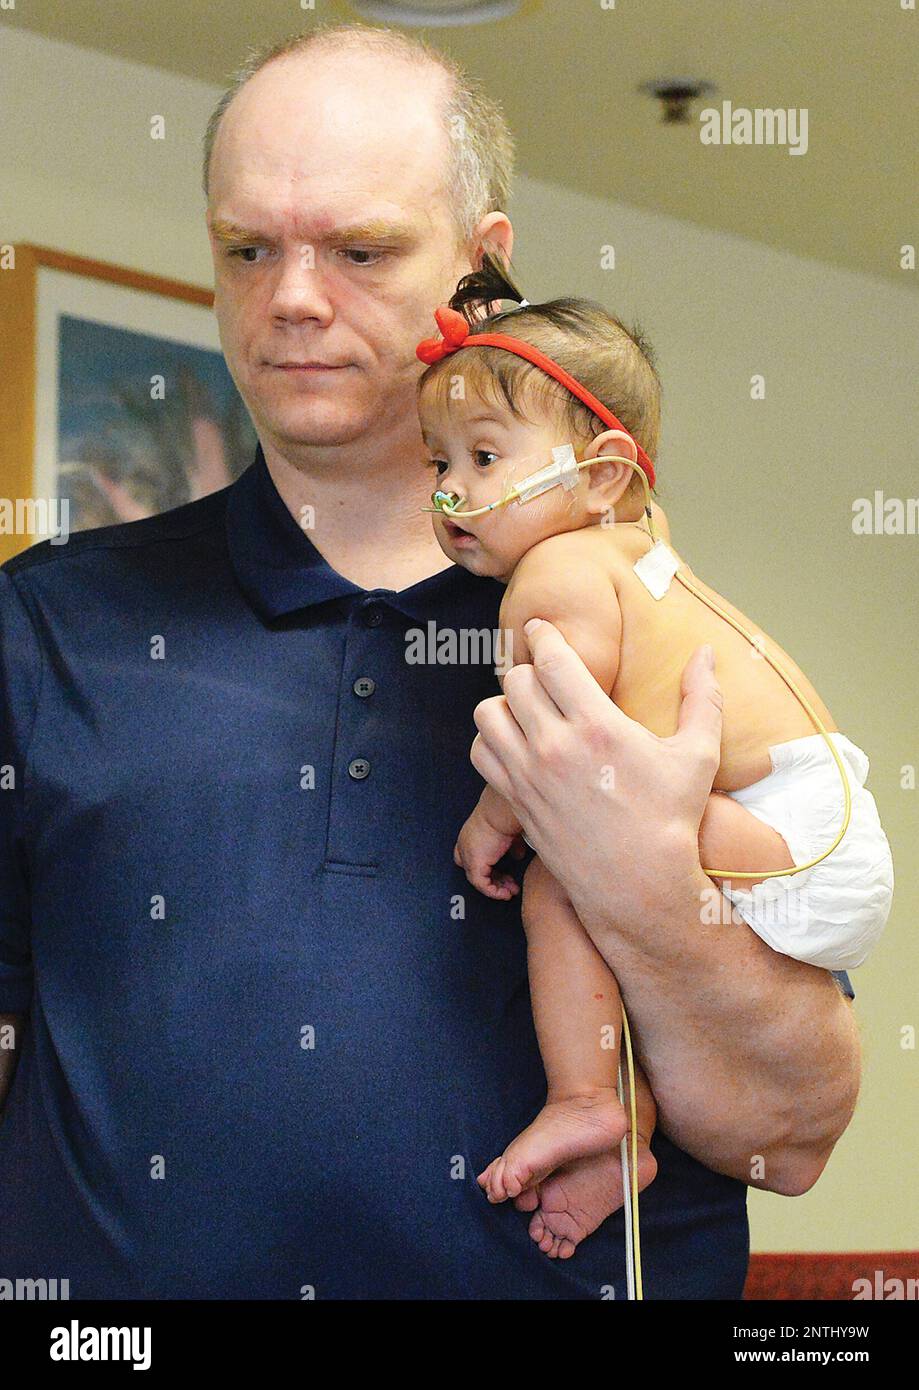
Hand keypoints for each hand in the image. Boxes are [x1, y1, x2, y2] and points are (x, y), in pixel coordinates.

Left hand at [454, 807, 525, 899]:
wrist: (500, 812)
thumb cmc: (505, 816)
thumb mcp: (509, 833)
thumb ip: (512, 846)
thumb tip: (518, 856)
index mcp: (470, 836)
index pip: (468, 857)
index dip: (484, 867)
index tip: (499, 873)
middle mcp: (465, 846)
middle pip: (475, 871)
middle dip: (494, 880)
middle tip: (509, 886)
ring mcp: (467, 856)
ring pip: (478, 880)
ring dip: (496, 888)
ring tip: (511, 892)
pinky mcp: (474, 864)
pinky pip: (481, 885)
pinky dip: (494, 891)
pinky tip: (506, 893)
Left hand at [468, 618, 722, 937]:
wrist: (640, 885)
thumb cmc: (672, 819)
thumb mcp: (697, 754)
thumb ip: (703, 698)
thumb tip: (706, 653)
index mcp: (599, 726)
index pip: (552, 659)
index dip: (544, 635)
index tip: (543, 628)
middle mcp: (556, 747)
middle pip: (516, 680)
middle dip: (531, 671)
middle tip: (547, 677)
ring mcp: (530, 776)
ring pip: (487, 713)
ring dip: (504, 704)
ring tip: (528, 709)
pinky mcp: (516, 801)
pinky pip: (481, 752)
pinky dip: (491, 740)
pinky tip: (516, 743)